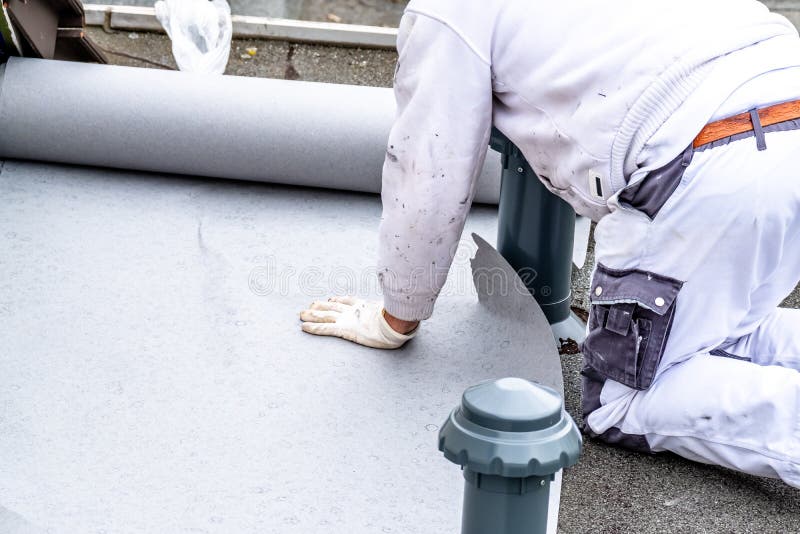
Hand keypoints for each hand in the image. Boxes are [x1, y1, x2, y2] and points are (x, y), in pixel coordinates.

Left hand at [300, 296, 418, 348]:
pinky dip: (314, 328)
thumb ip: (397, 307)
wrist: (396, 324)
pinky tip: (303, 328)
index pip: (348, 301)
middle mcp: (353, 311)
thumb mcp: (397, 310)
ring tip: (302, 315)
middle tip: (310, 305)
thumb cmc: (399, 318)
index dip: (338, 300)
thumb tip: (410, 301)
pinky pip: (325, 329)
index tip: (331, 299)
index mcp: (365, 306)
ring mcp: (347, 319)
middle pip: (333, 307)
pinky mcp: (344, 329)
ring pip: (325, 315)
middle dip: (321, 306)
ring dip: (312, 315)